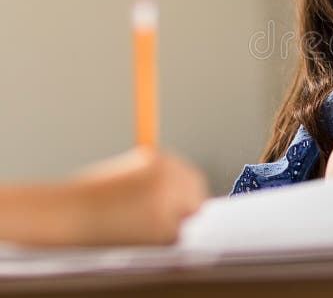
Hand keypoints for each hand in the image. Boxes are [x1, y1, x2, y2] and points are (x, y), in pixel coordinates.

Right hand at [72, 148, 208, 244]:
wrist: (68, 212)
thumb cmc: (90, 195)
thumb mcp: (128, 175)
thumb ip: (157, 182)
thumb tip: (182, 199)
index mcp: (161, 159)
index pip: (189, 177)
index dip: (185, 193)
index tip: (180, 205)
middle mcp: (170, 177)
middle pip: (196, 197)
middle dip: (185, 210)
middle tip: (169, 221)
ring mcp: (169, 202)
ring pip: (183, 221)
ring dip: (168, 226)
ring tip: (133, 226)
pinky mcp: (164, 227)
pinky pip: (172, 238)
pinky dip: (158, 241)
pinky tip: (132, 236)